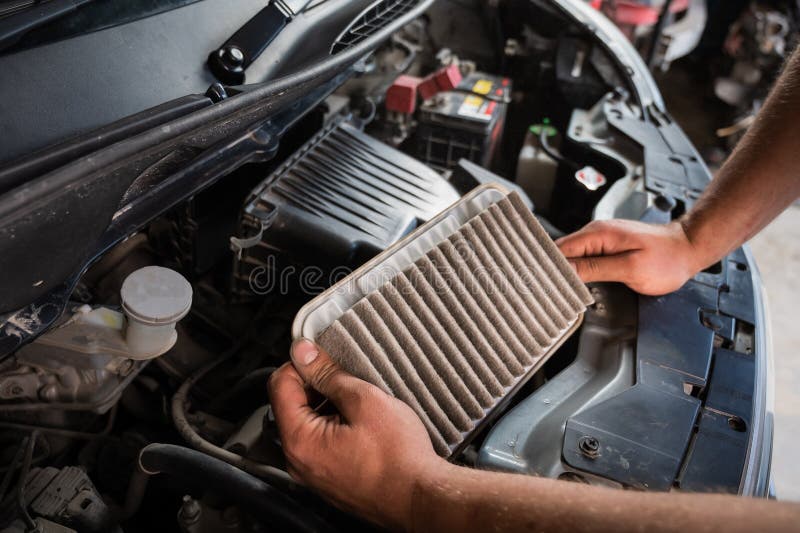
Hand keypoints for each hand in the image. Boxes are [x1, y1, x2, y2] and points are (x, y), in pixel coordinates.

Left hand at [268, 338, 445, 528]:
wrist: (421, 498)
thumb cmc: (399, 458)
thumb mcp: (364, 401)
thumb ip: (328, 374)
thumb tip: (304, 354)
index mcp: (300, 441)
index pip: (279, 385)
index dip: (301, 363)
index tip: (322, 356)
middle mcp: (300, 461)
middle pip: (292, 404)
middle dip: (317, 385)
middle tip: (349, 379)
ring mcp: (314, 473)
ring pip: (309, 422)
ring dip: (330, 405)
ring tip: (361, 403)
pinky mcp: (330, 478)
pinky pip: (322, 442)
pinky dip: (338, 425)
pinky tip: (364, 423)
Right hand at [556, 219, 701, 295]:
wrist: (688, 248)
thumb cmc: (667, 259)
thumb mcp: (630, 268)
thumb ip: (594, 269)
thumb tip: (565, 271)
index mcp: (598, 234)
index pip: (559, 250)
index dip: (548, 268)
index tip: (542, 285)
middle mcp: (596, 233)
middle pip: (561, 253)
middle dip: (553, 271)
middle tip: (547, 293)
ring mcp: (601, 239)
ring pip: (571, 257)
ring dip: (565, 272)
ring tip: (559, 290)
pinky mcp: (607, 247)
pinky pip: (583, 258)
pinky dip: (577, 271)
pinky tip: (575, 283)